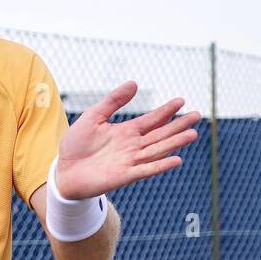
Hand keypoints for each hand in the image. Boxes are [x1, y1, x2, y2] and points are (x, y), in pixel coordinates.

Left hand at [55, 81, 200, 198]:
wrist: (63, 172)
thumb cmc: (76, 145)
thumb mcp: (93, 117)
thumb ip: (113, 101)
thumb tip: (134, 82)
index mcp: (126, 132)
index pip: (152, 119)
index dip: (166, 110)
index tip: (181, 100)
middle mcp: (132, 146)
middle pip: (160, 134)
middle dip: (178, 125)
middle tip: (197, 115)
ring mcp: (130, 161)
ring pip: (157, 150)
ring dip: (175, 143)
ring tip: (192, 134)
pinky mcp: (124, 176)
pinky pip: (146, 170)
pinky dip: (161, 165)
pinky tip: (177, 159)